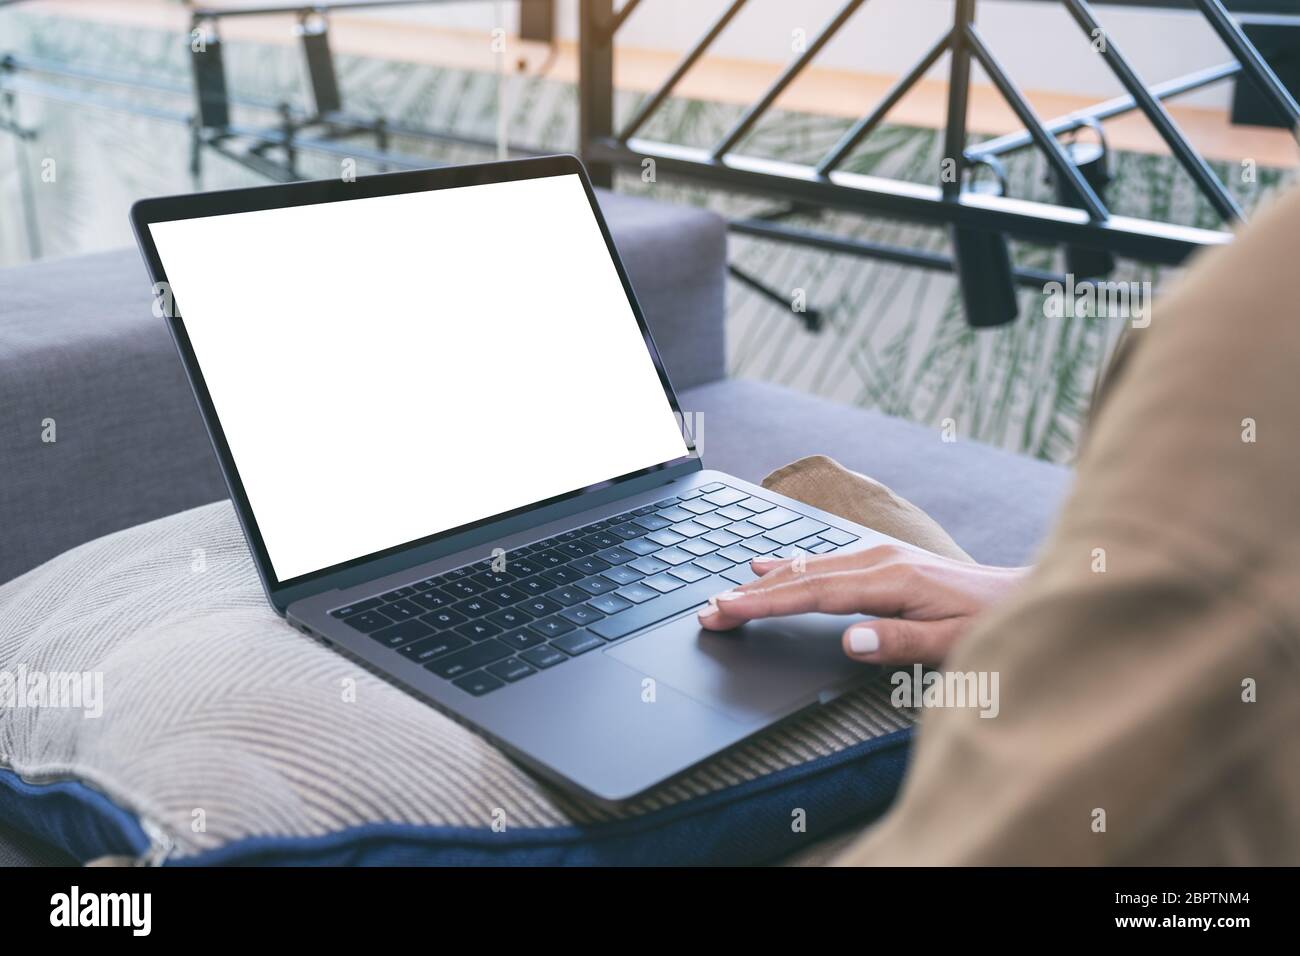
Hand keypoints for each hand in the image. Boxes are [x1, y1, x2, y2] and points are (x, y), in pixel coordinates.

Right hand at [696, 543, 1028, 665]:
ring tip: (723, 594)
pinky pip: (821, 560)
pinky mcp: (880, 559)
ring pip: (805, 566)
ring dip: (761, 582)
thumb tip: (849, 641)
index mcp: (888, 580)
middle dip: (748, 594)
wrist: (1021, 595)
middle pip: (798, 575)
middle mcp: (877, 560)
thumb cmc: (988, 624)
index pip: (810, 592)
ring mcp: (877, 555)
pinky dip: (788, 565)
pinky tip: (765, 565)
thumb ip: (898, 643)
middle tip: (706, 610)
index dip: (763, 603)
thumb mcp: (951, 644)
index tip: (726, 611)